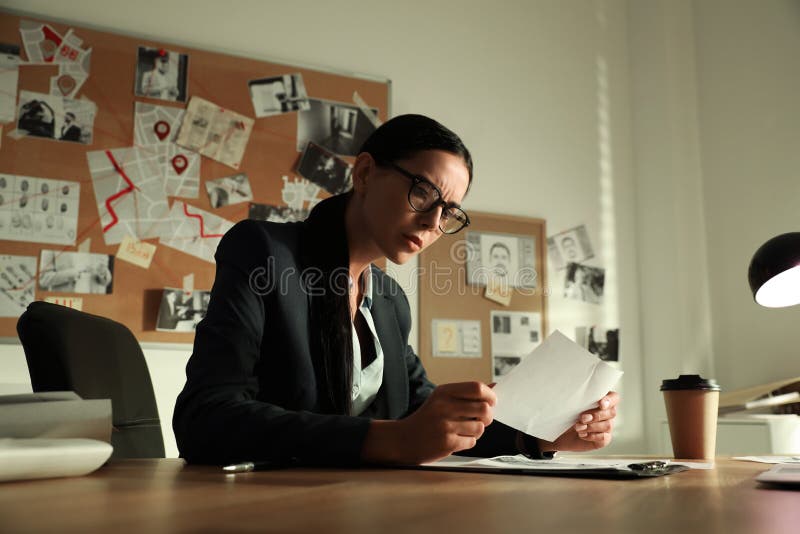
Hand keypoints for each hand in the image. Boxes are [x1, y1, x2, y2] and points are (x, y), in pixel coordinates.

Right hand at [362, 382, 495, 464]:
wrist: (403, 439)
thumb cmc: (426, 418)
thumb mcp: (442, 399)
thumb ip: (467, 394)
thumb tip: (494, 387)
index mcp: (444, 392)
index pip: (477, 388)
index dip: (490, 395)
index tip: (492, 401)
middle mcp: (444, 407)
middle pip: (484, 408)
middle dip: (488, 416)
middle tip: (482, 418)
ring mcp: (445, 426)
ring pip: (480, 427)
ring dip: (477, 430)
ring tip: (465, 429)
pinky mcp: (447, 443)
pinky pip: (472, 441)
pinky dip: (468, 441)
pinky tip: (457, 439)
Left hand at [538, 391, 619, 452]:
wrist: (562, 432)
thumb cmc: (568, 414)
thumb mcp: (572, 404)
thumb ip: (580, 400)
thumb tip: (582, 398)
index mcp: (602, 400)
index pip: (614, 398)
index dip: (609, 400)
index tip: (600, 404)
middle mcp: (607, 413)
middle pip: (612, 412)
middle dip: (596, 415)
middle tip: (582, 418)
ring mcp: (607, 426)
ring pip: (608, 425)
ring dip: (591, 426)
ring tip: (578, 427)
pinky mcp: (604, 439)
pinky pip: (603, 438)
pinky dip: (591, 436)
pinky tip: (581, 434)